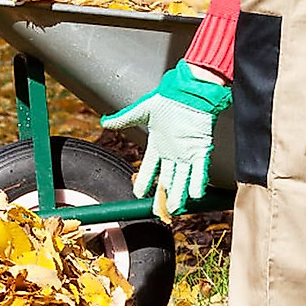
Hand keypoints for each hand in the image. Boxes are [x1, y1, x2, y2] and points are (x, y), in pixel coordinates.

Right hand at [101, 61, 231, 212]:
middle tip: (159, 212)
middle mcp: (172, 153)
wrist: (186, 93)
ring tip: (175, 210)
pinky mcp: (200, 150)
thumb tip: (104, 122)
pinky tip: (194, 195)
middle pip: (166, 180)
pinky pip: (199, 171)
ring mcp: (186, 153)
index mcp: (157, 145)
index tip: (138, 194)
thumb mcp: (141, 111)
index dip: (144, 182)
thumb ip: (123, 119)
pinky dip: (197, 183)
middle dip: (162, 197)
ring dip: (179, 195)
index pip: (149, 169)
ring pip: (182, 180)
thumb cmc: (166, 100)